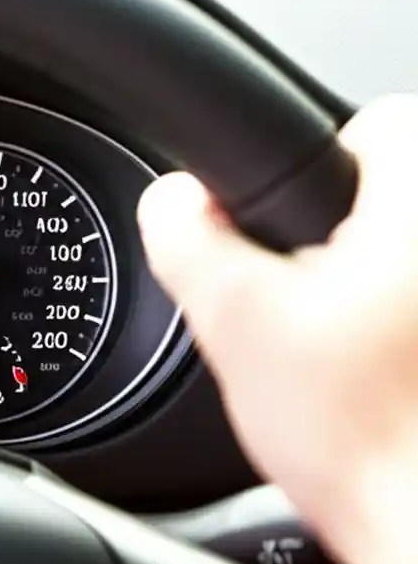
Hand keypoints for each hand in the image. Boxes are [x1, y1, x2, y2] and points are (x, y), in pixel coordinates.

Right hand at [138, 95, 417, 563]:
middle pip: (387, 200)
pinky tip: (365, 380)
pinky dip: (387, 332)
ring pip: (395, 265)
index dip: (304, 162)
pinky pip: (404, 311)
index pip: (376, 121)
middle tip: (294, 300)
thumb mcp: (235, 323)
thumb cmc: (364, 442)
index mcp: (417, 215)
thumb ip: (189, 240)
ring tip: (331, 351)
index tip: (278, 211)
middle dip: (330, 239)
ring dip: (364, 288)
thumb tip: (171, 203)